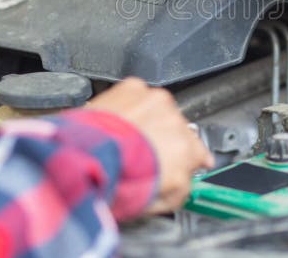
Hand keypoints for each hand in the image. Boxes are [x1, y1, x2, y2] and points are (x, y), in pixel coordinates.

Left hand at [89, 79, 213, 212]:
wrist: (88, 156)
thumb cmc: (119, 177)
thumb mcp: (159, 199)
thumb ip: (180, 189)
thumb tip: (181, 184)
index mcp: (186, 149)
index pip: (199, 152)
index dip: (191, 159)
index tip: (184, 163)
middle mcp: (176, 120)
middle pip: (177, 129)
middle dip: (163, 140)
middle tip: (143, 155)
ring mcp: (155, 101)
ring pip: (157, 111)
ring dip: (147, 121)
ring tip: (127, 137)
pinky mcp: (133, 88)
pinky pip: (137, 96)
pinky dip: (129, 106)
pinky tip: (117, 122)